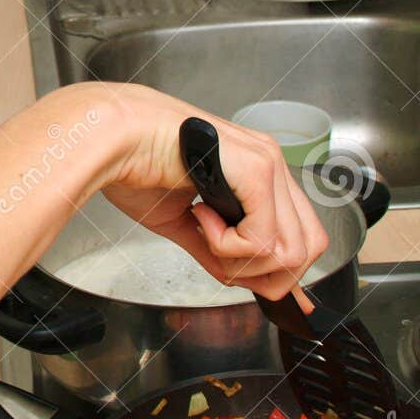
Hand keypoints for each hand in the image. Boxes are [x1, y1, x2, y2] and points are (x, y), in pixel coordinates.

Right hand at [97, 84, 327, 298]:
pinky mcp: (257, 172)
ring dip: (242, 260)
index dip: (278, 272)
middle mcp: (271, 164)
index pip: (301, 235)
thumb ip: (217, 250)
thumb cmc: (135, 166)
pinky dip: (228, 246)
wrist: (112, 137)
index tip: (245, 280)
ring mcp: (268, 165)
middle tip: (222, 262)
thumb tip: (238, 279)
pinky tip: (200, 217)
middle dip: (264, 275)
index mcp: (258, 171)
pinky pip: (261, 240)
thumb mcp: (183, 220)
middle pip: (307, 248)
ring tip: (204, 230)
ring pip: (289, 251)